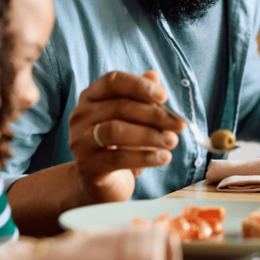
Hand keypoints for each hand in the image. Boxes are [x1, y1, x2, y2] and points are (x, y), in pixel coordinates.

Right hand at [67, 70, 185, 204]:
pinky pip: (118, 158)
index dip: (139, 86)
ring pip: (116, 130)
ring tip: (173, 141)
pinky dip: (145, 157)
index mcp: (91, 97)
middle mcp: (80, 115)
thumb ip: (143, 98)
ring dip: (150, 135)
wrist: (101, 184)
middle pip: (119, 107)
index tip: (164, 97)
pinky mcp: (87, 166)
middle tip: (179, 124)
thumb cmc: (121, 146)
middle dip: (154, 115)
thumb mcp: (134, 121)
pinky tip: (164, 158)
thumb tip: (154, 75)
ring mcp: (80, 141)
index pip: (113, 81)